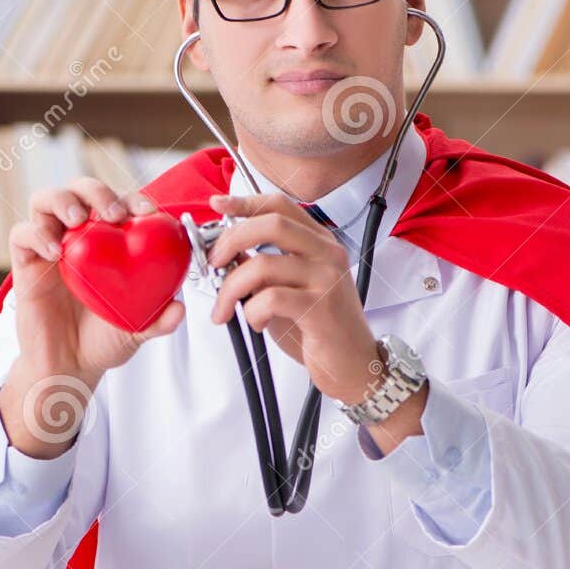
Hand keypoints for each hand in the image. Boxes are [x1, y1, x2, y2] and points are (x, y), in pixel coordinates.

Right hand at [1, 177, 183, 456]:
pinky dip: (36, 234)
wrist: (68, 367)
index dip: (134, 199)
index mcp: (108, 242)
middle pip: (81, 189)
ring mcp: (49, 246)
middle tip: (112, 213)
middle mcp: (78, 236)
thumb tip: (179, 308)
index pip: (119, 203)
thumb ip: (158, 320)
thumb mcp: (138, 330)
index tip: (149, 212)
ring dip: (64, 200)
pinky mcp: (25, 262)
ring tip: (79, 219)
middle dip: (98, 192)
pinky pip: (22, 234)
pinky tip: (54, 252)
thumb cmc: (103, 340)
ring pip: (46, 200)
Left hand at [204, 192, 380, 405]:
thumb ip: (262, 267)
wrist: (355, 366)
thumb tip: (226, 250)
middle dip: (231, 239)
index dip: (244, 202)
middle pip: (271, 224)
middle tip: (213, 263)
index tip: (218, 204)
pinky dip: (252, 312)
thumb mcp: (287, 290)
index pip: (279, 206)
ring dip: (231, 288)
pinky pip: (271, 299)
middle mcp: (327, 254)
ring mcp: (326, 279)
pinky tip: (257, 323)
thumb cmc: (319, 329)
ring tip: (224, 310)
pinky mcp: (321, 308)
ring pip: (263, 264)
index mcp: (319, 243)